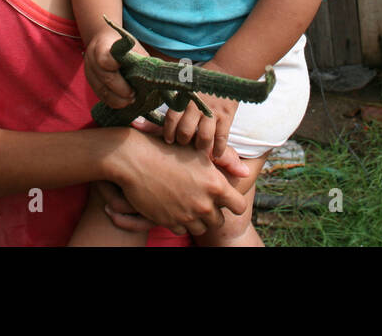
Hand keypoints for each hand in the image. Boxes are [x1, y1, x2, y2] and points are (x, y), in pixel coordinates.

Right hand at [84, 26, 142, 108]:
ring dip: (116, 99)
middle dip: (120, 89)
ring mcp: (89, 72)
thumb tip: (156, 76)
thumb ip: (138, 59)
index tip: (129, 73)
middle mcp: (92, 59)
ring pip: (100, 90)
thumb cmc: (123, 44)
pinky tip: (122, 103)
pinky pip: (100, 96)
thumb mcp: (131, 46)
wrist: (105, 40)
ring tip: (130, 102)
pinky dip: (111, 101)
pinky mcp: (91, 83)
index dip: (114, 66)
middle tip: (133, 95)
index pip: (104, 58)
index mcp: (102, 46)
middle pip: (105, 78)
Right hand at [109, 129, 248, 235]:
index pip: (239, 206)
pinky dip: (180, 222)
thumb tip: (246, 173)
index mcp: (215, 185)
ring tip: (187, 203)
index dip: (233, 204)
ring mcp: (186, 215)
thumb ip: (226, 161)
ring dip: (197, 219)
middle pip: (219, 221)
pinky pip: (182, 230)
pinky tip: (173, 206)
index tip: (225, 200)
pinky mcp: (169, 222)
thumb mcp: (199, 153)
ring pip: (201, 228)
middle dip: (212, 211)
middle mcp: (204, 203)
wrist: (136, 159)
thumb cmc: (169, 151)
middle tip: (200, 198)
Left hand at [161, 61, 239, 159]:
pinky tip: (215, 155)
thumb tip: (139, 124)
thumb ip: (168, 108)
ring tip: (199, 148)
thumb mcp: (183, 91)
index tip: (169, 139)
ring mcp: (213, 111)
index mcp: (184, 98)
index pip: (171, 117)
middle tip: (183, 143)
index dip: (168, 132)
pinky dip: (218, 150)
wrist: (226, 71)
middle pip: (186, 130)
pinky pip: (222, 138)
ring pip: (204, 136)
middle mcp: (197, 105)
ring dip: (200, 146)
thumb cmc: (199, 85)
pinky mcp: (227, 116)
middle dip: (182, 141)